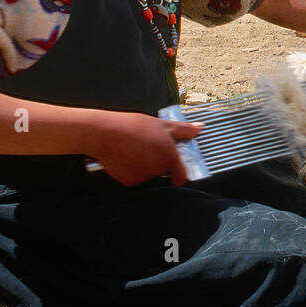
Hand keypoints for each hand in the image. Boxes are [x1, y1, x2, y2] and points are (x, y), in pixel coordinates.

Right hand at [88, 112, 204, 186]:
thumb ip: (183, 130)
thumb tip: (200, 128)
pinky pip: (133, 178)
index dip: (178, 172)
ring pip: (147, 174)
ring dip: (143, 165)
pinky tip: (124, 157)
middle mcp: (158, 170)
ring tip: (133, 148)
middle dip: (157, 162)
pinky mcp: (128, 181)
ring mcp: (143, 177)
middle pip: (162, 172)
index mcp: (169, 157)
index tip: (174, 167)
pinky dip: (130, 170)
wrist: (105, 133)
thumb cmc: (134, 126)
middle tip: (147, 146)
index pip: (181, 176)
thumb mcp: (162, 125)